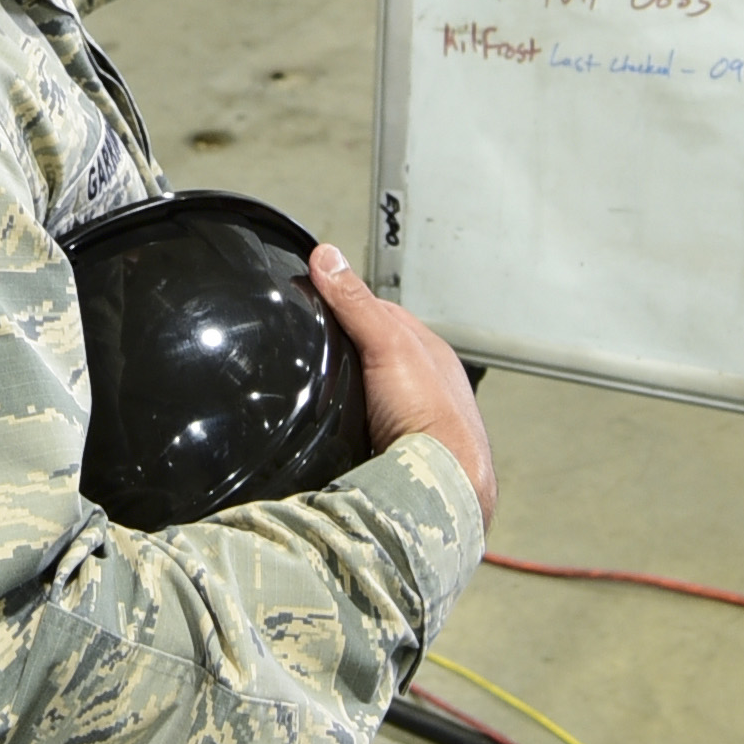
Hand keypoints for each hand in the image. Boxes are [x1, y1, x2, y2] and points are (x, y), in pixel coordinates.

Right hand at [310, 247, 496, 524]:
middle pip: (369, 352)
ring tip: (311, 386)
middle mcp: (419, 383)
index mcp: (425, 351)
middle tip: (305, 342)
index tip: (311, 293)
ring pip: (364, 390)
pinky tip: (328, 424)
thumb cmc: (431, 418)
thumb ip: (357, 304)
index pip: (378, 312)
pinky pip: (357, 424)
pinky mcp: (388, 447)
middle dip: (341, 347)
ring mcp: (405, 416)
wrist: (438, 484)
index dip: (343, 301)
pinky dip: (341, 420)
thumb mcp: (388, 345)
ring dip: (340, 389)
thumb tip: (328, 259)